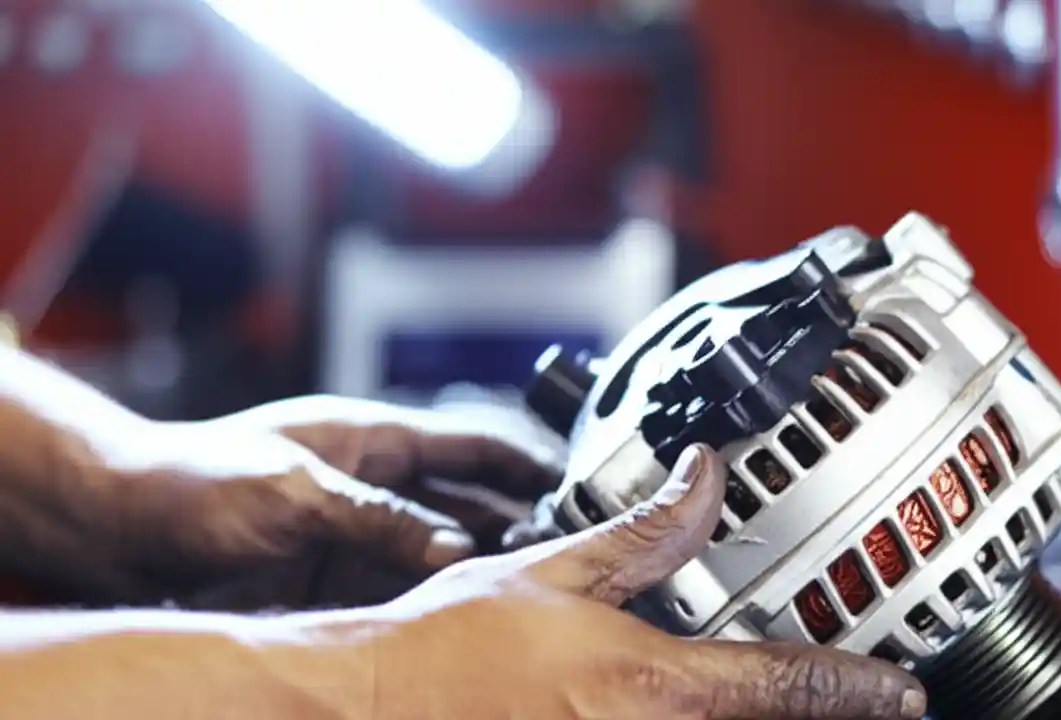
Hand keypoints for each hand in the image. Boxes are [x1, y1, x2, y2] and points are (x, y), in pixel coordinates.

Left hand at [6, 395, 558, 610]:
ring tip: (523, 597)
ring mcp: (357, 534)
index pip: (472, 445)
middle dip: (516, 527)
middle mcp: (374, 485)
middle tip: (561, 558)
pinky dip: (433, 607)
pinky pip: (400, 593)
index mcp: (372, 439)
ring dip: (477, 573)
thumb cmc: (194, 478)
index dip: (528, 459)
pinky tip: (459, 624)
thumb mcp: (293, 493)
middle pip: (468, 506)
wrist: (119, 527)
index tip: (576, 481)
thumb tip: (455, 549)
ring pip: (439, 555)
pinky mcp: (335, 578)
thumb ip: (377, 520)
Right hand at [361, 444, 927, 718]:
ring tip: (796, 703)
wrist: (372, 711)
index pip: (791, 685)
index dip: (862, 685)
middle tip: (868, 696)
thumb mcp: (555, 571)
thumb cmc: (448, 650)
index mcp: (653, 684)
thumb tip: (701, 479)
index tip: (905, 685)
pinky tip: (685, 708)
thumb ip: (645, 531)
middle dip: (829, 713)